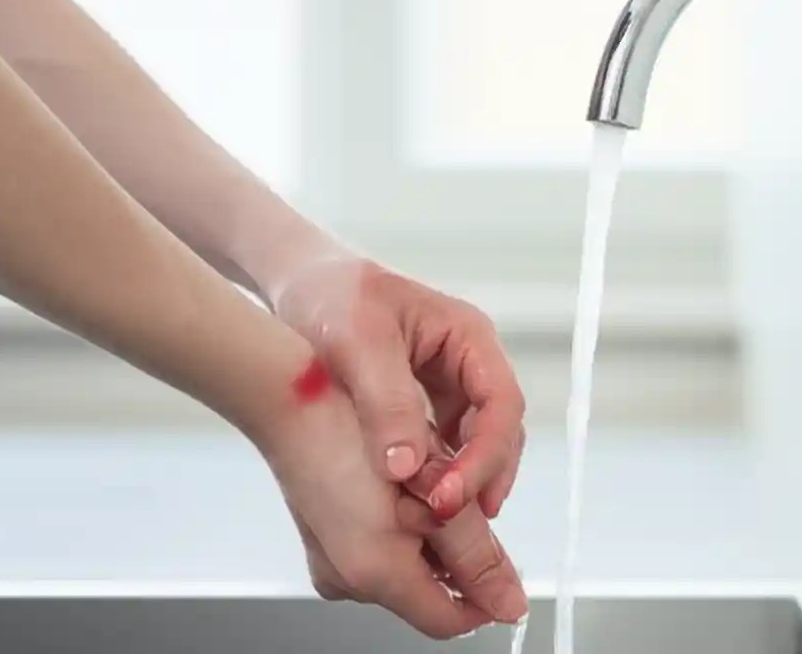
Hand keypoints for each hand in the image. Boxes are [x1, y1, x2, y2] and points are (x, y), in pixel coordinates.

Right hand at [262, 387, 528, 637]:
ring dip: (434, 529)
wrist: (289, 395)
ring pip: (411, 561)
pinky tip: (404, 482)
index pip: (450, 621)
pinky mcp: (329, 537)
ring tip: (424, 479)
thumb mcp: (434, 493)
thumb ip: (477, 552)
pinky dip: (407, 519)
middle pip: (432, 589)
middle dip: (458, 548)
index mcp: (375, 574)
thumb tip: (507, 602)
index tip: (508, 572)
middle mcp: (349, 578)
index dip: (487, 597)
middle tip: (457, 496)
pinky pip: (384, 541)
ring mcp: (334, 558)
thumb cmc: (348, 427)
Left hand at [270, 254, 525, 518]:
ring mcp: (450, 384)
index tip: (448, 495)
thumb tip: (405, 469)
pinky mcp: (425, 404)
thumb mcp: (357, 343)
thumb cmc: (331, 294)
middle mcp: (469, 362)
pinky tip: (417, 501)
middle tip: (443, 517)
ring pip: (476, 442)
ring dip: (463, 481)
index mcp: (468, 336)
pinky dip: (436, 474)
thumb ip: (386, 403)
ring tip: (436, 520)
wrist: (301, 281)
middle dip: (480, 476)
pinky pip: (444, 446)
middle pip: (499, 429)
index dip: (485, 455)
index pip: (501, 403)